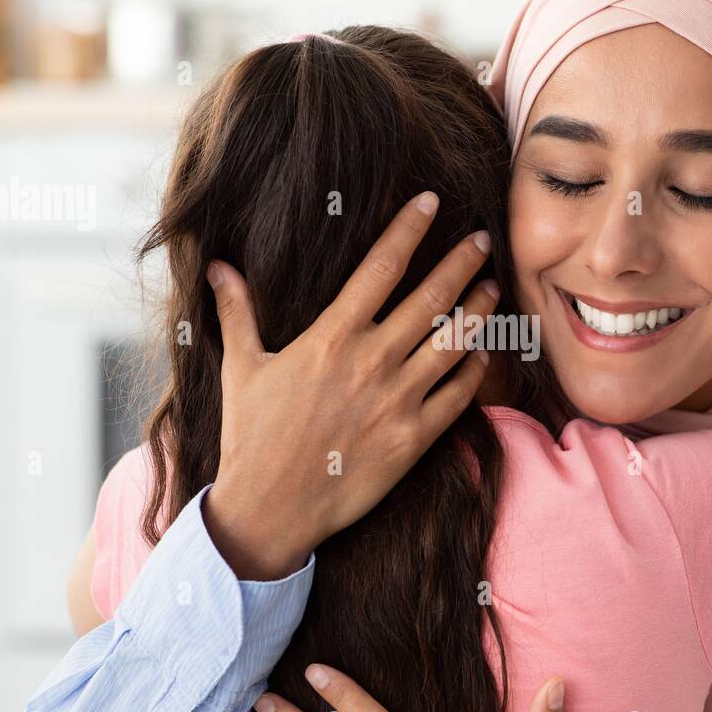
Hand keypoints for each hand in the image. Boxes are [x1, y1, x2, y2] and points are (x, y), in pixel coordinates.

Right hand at [203, 191, 498, 580]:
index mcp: (330, 338)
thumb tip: (219, 266)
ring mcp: (397, 401)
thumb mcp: (241, 368)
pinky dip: (475, 369)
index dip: (409, 229)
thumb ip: (238, 312)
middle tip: (483, 239)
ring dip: (477, 311)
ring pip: (453, 343)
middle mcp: (370, 362)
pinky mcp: (414, 440)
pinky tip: (485, 351)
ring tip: (492, 287)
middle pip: (429, 297)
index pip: (381, 267)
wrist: (269, 510)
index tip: (432, 202)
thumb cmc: (251, 437)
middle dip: (460, 263)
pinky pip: (457, 396)